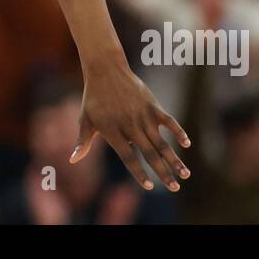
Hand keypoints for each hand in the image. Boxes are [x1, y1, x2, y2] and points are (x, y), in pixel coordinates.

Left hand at [71, 61, 191, 191]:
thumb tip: (72, 161)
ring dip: (174, 159)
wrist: (105, 69)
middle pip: (149, 154)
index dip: (138, 172)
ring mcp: (143, 115)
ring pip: (161, 142)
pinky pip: (168, 120)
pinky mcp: (152, 105)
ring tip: (186, 175)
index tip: (149, 187)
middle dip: (163, 173)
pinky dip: (178, 131)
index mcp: (112, 131)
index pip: (128, 157)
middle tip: (174, 189)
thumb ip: (82, 142)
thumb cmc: (93, 98)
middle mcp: (129, 125)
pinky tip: (187, 143)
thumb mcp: (85, 120)